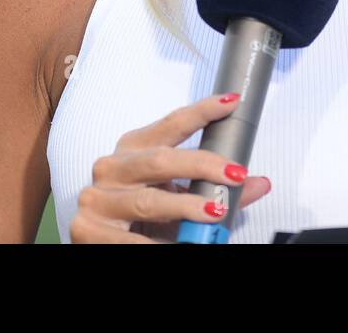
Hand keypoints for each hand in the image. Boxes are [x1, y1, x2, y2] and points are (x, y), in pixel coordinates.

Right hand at [68, 91, 271, 242]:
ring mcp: (97, 198)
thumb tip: (260, 184)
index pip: (171, 124)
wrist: (100, 244)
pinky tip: (182, 244)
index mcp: (133, 148)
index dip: (202, 112)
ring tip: (213, 212)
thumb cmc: (143, 216)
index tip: (231, 102)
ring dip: (185, 206)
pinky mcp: (88, 229)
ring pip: (148, 200)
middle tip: (235, 173)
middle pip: (160, 160)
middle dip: (202, 165)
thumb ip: (215, 191)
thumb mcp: (178, 198)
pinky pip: (131, 240)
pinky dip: (160, 244)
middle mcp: (112, 168)